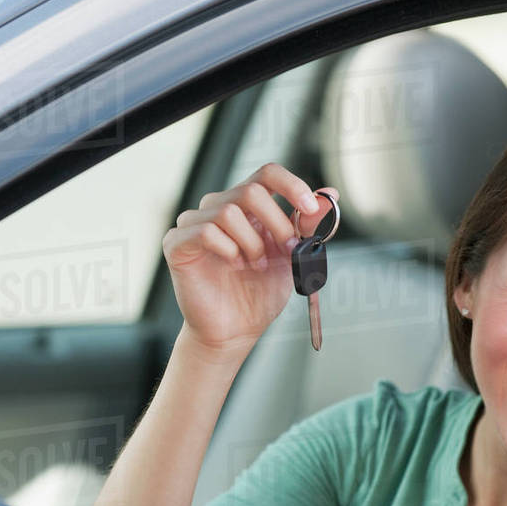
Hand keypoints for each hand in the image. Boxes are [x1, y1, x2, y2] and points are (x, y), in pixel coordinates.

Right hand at [162, 162, 338, 353]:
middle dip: (277, 223)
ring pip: (229, 211)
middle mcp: (219, 208)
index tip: (309, 207)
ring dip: (252, 243)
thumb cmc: (257, 295)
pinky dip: (228, 249)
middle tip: (286, 250)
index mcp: (247, 207)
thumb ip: (306, 225)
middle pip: (251, 190)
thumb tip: (329, 194)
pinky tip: (233, 265)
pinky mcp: (177, 243)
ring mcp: (195, 223)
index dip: (291, 185)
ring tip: (255, 266)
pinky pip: (206, 231)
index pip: (267, 173)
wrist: (234, 331)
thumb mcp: (291, 256)